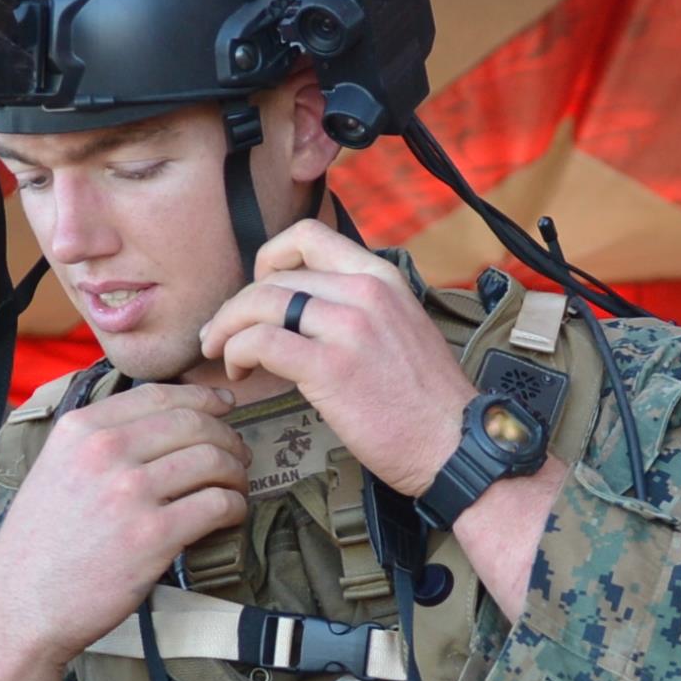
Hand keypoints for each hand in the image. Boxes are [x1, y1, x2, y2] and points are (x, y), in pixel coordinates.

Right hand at [0, 384, 247, 673]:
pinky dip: (235, 507)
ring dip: (236, 473)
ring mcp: (130, 492)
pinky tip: (230, 516)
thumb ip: (96, 443)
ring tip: (235, 489)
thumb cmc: (40, 547)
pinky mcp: (153, 535)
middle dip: (228, 437)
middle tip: (239, 457)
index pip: (160, 395)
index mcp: (80, 429)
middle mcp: (105, 451)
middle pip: (195, 423)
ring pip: (213, 460)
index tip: (225, 405)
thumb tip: (156, 426)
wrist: (21, 606)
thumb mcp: (54, 470)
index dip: (203, 397)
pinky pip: (217, 504)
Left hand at [199, 219, 473, 496]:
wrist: (456, 444)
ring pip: (260, 303)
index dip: (270, 257)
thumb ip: (357, 308)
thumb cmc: (426, 400)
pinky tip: (240, 373)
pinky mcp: (330, 368)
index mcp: (382, 277)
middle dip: (238, 304)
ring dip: (228, 327)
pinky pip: (261, 342)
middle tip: (225, 334)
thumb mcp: (400, 328)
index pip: (309, 235)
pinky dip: (238, 354)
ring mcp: (348, 328)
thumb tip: (303, 310)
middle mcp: (365, 292)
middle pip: (275, 274)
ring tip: (224, 354)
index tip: (259, 287)